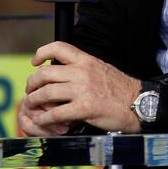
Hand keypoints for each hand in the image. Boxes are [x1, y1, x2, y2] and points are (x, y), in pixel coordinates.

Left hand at [20, 41, 142, 133]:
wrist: (137, 103)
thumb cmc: (120, 89)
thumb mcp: (100, 69)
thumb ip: (82, 68)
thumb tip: (64, 73)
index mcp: (86, 60)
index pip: (58, 47)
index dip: (42, 52)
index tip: (35, 61)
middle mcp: (82, 72)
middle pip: (45, 72)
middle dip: (32, 82)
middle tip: (30, 89)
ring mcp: (82, 90)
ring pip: (46, 92)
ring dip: (34, 100)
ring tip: (31, 105)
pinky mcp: (84, 108)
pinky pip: (55, 112)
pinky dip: (44, 118)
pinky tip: (42, 120)